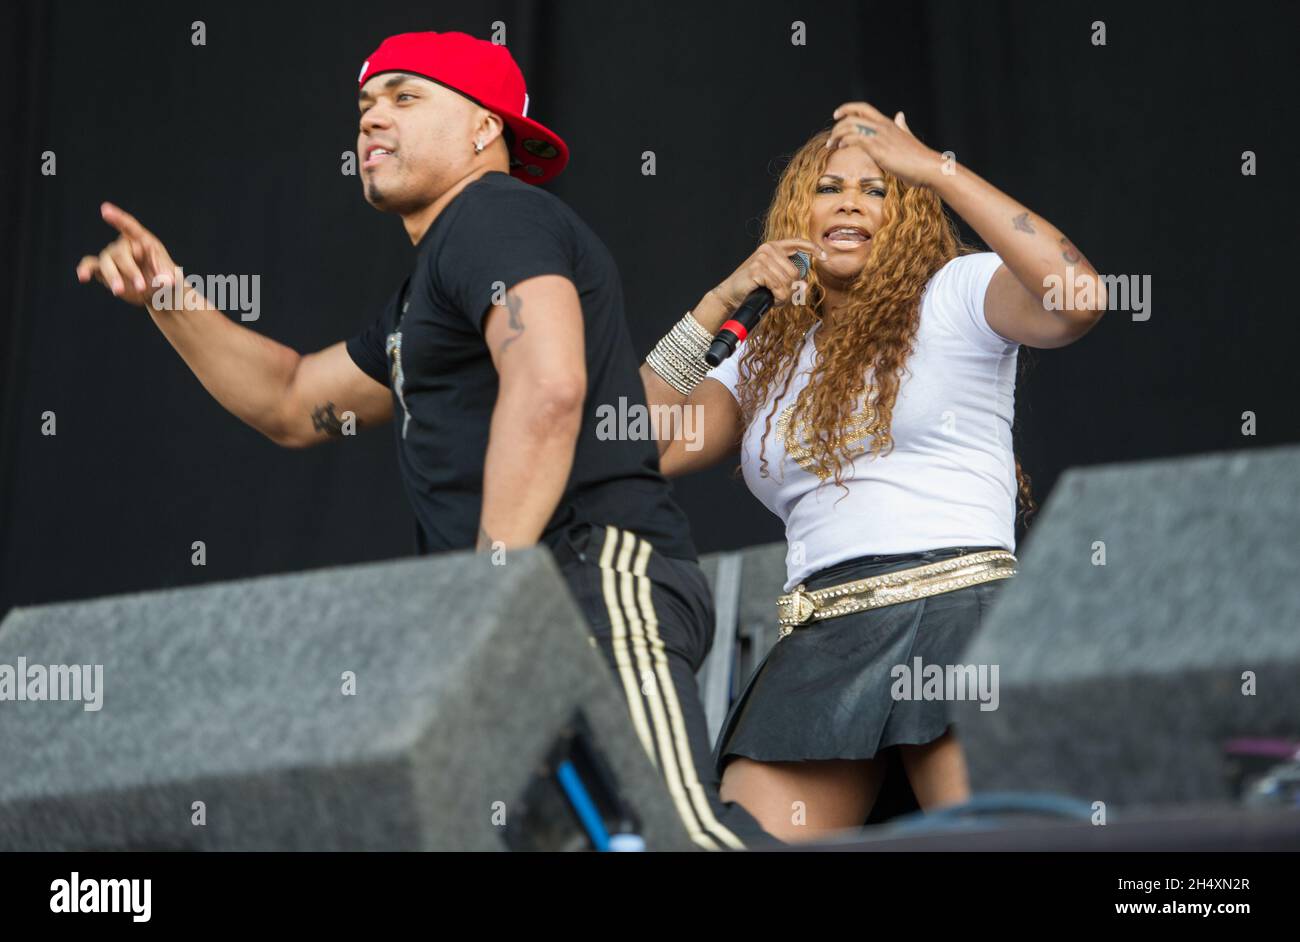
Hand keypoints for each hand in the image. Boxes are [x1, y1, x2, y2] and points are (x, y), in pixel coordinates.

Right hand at [76, 202, 181, 307]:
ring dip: (113, 276)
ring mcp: (113, 257)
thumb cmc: (166, 277)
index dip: (117, 217)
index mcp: (143, 240)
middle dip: (130, 270)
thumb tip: (165, 280)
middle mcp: (125, 246)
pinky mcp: (104, 271)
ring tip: (119, 291)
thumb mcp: (172, 274)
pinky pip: (90, 265)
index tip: (104, 209)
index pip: (129, 225)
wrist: (158, 291)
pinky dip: (85, 270)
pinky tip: (83, 277)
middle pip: (121, 252)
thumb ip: (168, 275)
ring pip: (106, 261)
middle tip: (141, 286)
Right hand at [711, 238, 824, 314]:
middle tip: (780, 296)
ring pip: (788, 281)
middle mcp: (768, 249)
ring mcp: (762, 257)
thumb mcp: (774, 281)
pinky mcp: (757, 269)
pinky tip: (770, 298)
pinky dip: (777, 297)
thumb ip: (789, 280)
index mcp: (773, 247)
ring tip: (774, 297)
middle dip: (791, 289)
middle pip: (795, 272)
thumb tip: (805, 285)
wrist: (731, 295)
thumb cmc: (753, 288)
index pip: (797, 243)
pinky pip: (779, 287)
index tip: (824, 257)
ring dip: (783, 295)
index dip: (813, 249)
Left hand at [827, 103, 942, 187]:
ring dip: (837, 135)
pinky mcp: (878, 149)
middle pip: (853, 116)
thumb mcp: (908, 137)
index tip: (836, 116)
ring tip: (832, 146)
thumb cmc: (919, 158)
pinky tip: (842, 147)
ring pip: (851, 126)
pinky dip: (845, 141)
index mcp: (888, 123)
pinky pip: (855, 139)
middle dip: (837, 126)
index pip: (863, 108)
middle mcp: (882, 126)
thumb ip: (902, 127)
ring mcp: (880, 137)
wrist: (928, 168)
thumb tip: (900, 116)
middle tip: (831, 140)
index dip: (848, 108)